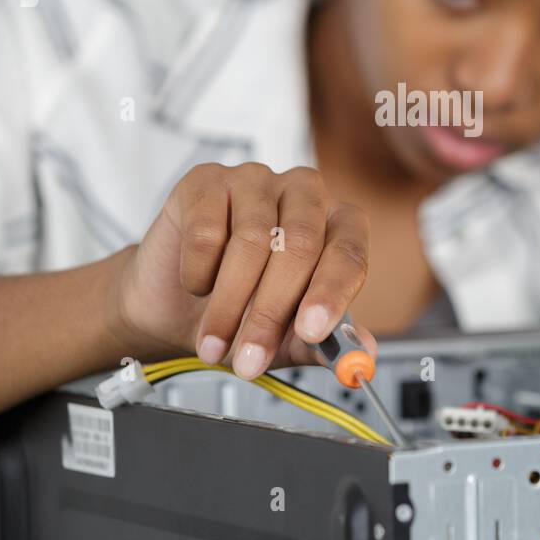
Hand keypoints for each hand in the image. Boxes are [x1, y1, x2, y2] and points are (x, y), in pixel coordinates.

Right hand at [112, 162, 374, 377]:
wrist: (177, 305)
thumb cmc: (245, 311)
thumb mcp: (289, 336)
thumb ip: (326, 341)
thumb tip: (363, 354)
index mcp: (336, 224)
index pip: (348, 250)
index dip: (331, 292)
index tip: (312, 332)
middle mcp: (302, 193)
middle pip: (299, 244)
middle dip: (271, 311)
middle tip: (250, 359)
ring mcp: (254, 180)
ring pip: (250, 241)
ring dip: (229, 304)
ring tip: (214, 345)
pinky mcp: (206, 180)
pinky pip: (206, 231)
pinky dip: (198, 273)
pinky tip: (196, 287)